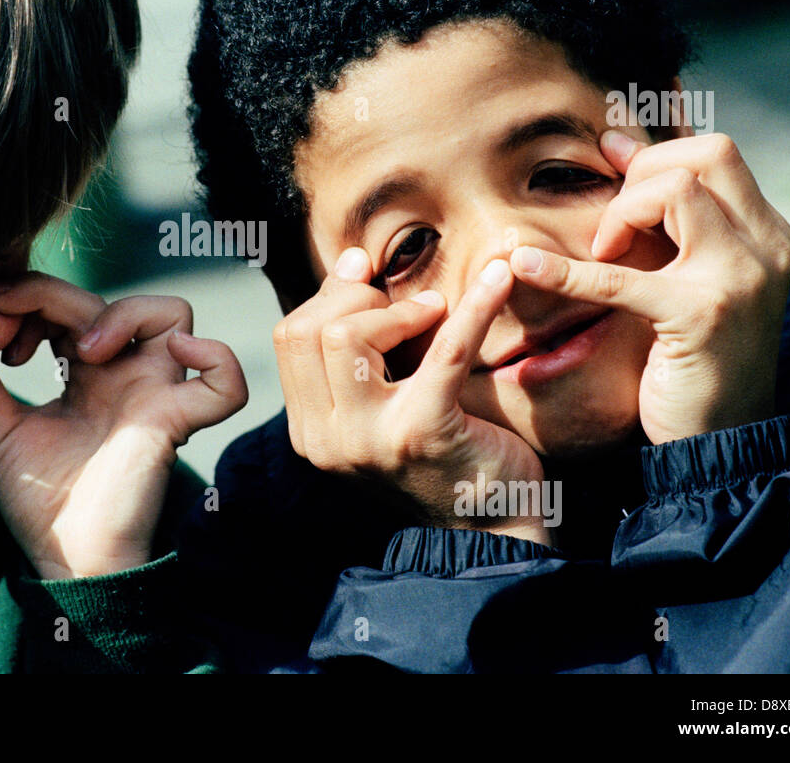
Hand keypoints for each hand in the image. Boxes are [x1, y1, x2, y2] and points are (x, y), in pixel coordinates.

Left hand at [0, 274, 246, 578]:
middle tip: (20, 339)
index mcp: (89, 372)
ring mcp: (156, 393)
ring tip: (83, 352)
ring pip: (174, 313)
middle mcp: (127, 375)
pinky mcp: (176, 421)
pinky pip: (226, 382)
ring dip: (126, 314)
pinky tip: (174, 357)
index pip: (72, 302)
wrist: (62, 558)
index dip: (33, 299)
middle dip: (57, 300)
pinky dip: (215, 357)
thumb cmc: (39, 501)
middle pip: (112, 297)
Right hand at [273, 248, 549, 541]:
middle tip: (408, 307)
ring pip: (348, 337)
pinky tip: (499, 277)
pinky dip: (475, 306)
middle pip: (311, 332)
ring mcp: (370, 439)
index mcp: (311, 433)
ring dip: (398, 309)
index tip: (367, 281)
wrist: (490, 529)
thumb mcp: (378, 403)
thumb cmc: (441, 454)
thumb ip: (355, 346)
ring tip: (435, 311)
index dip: (328, 298)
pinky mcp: (425, 431)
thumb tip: (350, 260)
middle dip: (358, 301)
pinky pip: (445, 350)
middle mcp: (328, 441)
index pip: (290, 337)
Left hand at [510, 130, 789, 444]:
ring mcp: (739, 279)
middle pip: (705, 157)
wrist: (720, 438)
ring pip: (675, 193)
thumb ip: (669, 218)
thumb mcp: (694, 275)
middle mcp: (765, 247)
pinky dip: (565, 270)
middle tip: (610, 229)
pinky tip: (525, 268)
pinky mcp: (699, 316)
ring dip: (620, 214)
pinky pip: (620, 276)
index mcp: (766, 234)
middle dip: (641, 176)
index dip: (654, 154)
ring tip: (601, 254)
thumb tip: (616, 141)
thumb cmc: (693, 355)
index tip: (609, 166)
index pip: (716, 153)